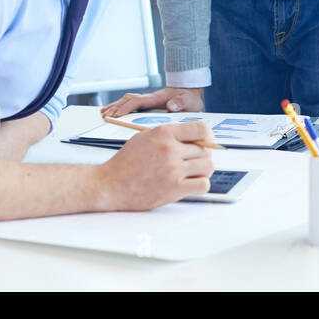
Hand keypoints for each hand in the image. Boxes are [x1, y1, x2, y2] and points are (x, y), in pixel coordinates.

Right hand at [95, 121, 215, 210]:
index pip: (201, 129)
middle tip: (193, 162)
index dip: (208, 137)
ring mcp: (172, 170)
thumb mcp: (145, 137)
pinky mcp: (173, 189)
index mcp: (163, 133)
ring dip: (203, 170)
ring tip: (192, 173)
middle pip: (205, 150)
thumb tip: (193, 137)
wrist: (110, 184)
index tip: (206, 144)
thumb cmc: (125, 162)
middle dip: (202, 156)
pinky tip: (190, 184)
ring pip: (208, 166)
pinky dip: (201, 184)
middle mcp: (170, 149)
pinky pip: (203, 185)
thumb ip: (169, 135)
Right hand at [101, 86, 204, 117]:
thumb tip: (171, 105)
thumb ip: (181, 102)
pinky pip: (130, 106)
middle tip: (105, 116)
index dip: (127, 107)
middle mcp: (149, 100)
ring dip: (115, 107)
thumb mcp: (189, 101)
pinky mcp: (147, 106)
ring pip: (126, 102)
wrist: (190, 93)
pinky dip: (119, 108)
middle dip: (116, 108)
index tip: (117, 114)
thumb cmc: (189, 98)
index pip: (138, 101)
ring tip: (104, 114)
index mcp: (157, 99)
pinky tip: (113, 113)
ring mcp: (147, 102)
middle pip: (128, 100)